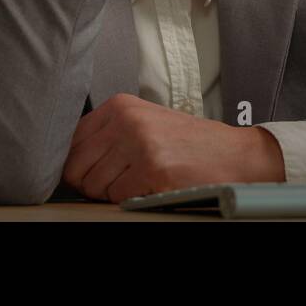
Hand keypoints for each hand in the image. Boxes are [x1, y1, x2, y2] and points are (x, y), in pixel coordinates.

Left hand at [62, 93, 285, 202]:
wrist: (236, 155)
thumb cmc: (190, 144)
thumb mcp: (145, 123)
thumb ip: (108, 135)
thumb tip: (69, 162)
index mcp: (120, 105)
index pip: (71, 141)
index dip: (79, 165)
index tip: (95, 171)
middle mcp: (127, 120)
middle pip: (76, 167)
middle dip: (92, 183)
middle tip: (120, 181)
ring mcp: (139, 143)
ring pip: (95, 186)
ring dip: (114, 193)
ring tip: (142, 180)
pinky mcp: (152, 169)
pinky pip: (118, 198)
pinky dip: (133, 200)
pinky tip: (154, 186)